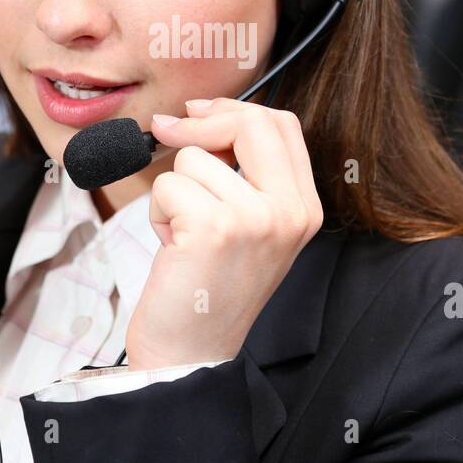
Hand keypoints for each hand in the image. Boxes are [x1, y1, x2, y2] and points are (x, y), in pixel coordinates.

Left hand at [125, 97, 324, 370]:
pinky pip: (168, 186)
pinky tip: (173, 248)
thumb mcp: (247, 227)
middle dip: (202, 122)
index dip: (235, 110)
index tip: (199, 113)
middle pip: (251, 123)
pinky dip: (158, 213)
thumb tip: (198, 116)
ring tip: (185, 235)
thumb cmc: (209, 287)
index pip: (282, 126)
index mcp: (304, 209)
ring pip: (195, 158)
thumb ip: (243, 174)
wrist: (190, 353)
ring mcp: (255, 219)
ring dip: (174, 191)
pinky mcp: (214, 228)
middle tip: (169, 132)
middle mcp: (289, 212)